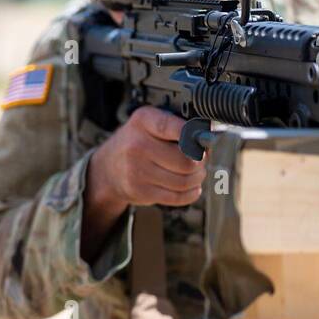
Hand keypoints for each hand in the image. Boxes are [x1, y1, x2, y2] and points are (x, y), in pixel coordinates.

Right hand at [81, 106, 205, 262]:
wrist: (108, 168)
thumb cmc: (136, 142)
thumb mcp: (150, 124)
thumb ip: (177, 125)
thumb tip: (210, 135)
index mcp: (142, 121)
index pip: (173, 127)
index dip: (194, 135)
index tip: (205, 139)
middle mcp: (137, 145)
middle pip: (186, 160)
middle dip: (201, 162)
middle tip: (202, 159)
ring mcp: (137, 170)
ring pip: (184, 180)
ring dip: (197, 178)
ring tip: (196, 173)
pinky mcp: (140, 191)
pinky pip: (176, 196)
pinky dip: (191, 193)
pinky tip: (191, 186)